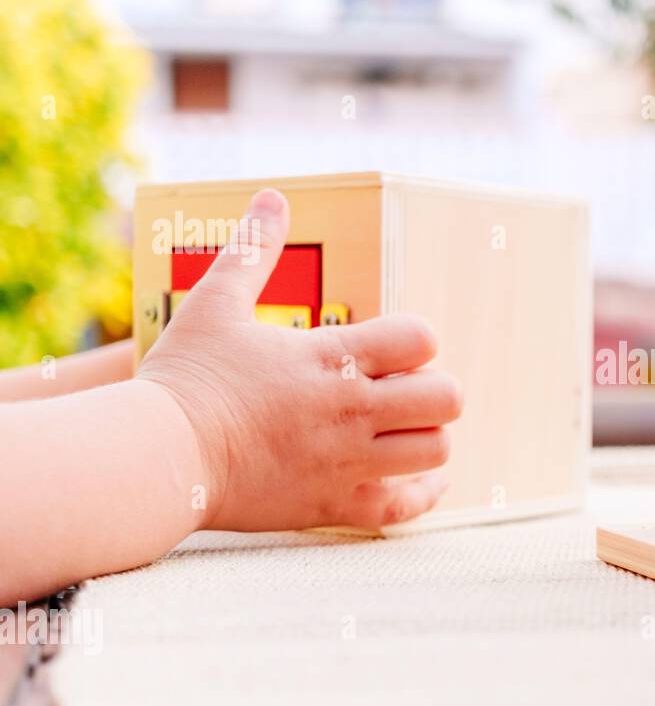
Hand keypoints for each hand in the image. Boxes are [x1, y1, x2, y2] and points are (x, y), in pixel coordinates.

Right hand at [136, 189, 461, 530]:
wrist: (158, 455)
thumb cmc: (185, 378)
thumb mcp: (215, 302)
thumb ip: (252, 250)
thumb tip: (273, 198)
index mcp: (332, 358)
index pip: (422, 340)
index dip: (417, 341)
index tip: (392, 350)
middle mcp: (352, 410)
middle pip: (445, 398)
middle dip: (435, 390)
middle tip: (404, 391)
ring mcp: (347, 461)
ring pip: (435, 451)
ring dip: (430, 437)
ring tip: (404, 430)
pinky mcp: (334, 506)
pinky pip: (404, 507)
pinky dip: (422, 494)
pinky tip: (421, 480)